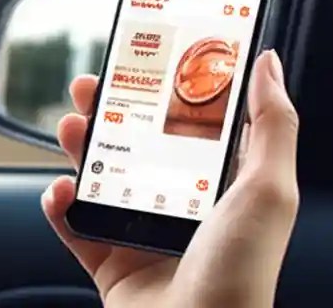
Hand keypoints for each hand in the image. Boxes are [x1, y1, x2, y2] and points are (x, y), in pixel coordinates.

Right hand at [42, 50, 299, 307]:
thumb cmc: (241, 275)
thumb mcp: (270, 190)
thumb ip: (273, 123)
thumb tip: (268, 63)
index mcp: (221, 187)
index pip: (191, 124)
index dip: (167, 89)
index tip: (147, 56)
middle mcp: (180, 208)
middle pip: (136, 144)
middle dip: (110, 110)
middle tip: (91, 85)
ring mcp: (140, 234)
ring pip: (99, 176)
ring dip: (79, 147)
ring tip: (70, 127)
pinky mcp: (108, 262)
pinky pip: (72, 225)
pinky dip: (59, 204)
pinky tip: (61, 190)